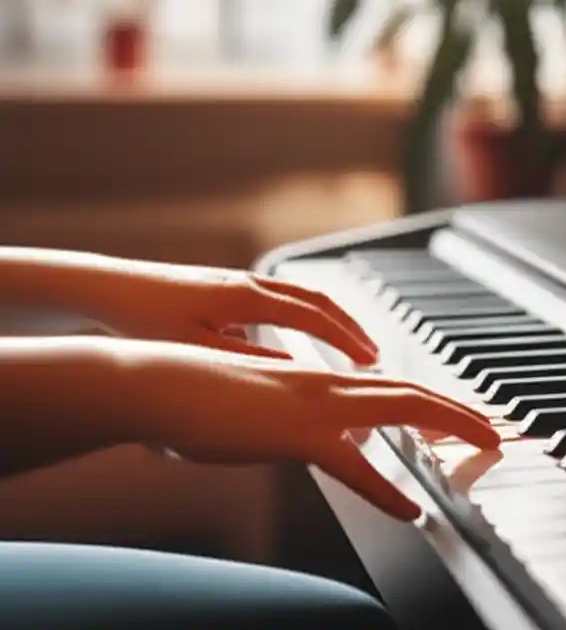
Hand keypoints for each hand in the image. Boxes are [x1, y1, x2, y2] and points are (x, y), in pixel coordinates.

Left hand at [72, 258, 377, 363]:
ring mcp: (233, 284)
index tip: (371, 359)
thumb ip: (249, 363)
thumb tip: (294, 375)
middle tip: (373, 351)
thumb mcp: (199, 350)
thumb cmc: (142, 319)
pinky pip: (272, 303)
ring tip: (343, 346)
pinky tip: (286, 349)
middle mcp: (247, 284)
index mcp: (247, 297)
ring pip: (296, 298)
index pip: (314, 316)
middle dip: (349, 326)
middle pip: (316, 300)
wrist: (99, 289)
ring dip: (326, 321)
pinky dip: (295, 321)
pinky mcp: (218, 291)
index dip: (347, 339)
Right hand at [111, 340, 497, 519]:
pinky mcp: (297, 432)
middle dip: (460, 410)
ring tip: (483, 446)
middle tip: (495, 430)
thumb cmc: (196, 399)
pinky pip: (355, 466)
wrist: (156, 383)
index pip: (389, 387)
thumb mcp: (258, 408)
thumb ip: (295, 420)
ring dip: (450, 425)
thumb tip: (323, 437)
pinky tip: (410, 510)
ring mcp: (316, 404)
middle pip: (413, 391)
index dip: (431, 403)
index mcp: (318, 380)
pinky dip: (386, 490)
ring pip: (404, 407)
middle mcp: (326, 384)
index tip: (459, 419)